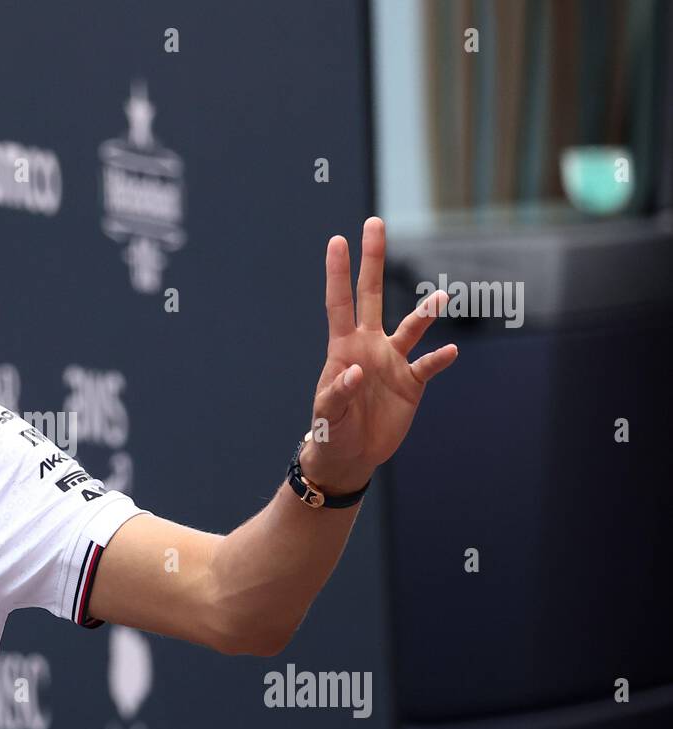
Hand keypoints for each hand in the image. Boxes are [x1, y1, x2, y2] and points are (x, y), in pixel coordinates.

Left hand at [300, 216, 456, 494]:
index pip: (340, 303)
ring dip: (425, 312)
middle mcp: (369, 346)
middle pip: (372, 295)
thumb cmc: (332, 431)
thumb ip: (339, 393)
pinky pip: (429, 365)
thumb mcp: (329, 414)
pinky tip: (449, 351)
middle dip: (373, 260)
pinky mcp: (412, 383)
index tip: (337, 240)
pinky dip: (440, 358)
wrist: (351, 455)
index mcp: (344, 348)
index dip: (338, 273)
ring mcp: (392, 362)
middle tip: (375, 223)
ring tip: (440, 297)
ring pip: (411, 327)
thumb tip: (356, 371)